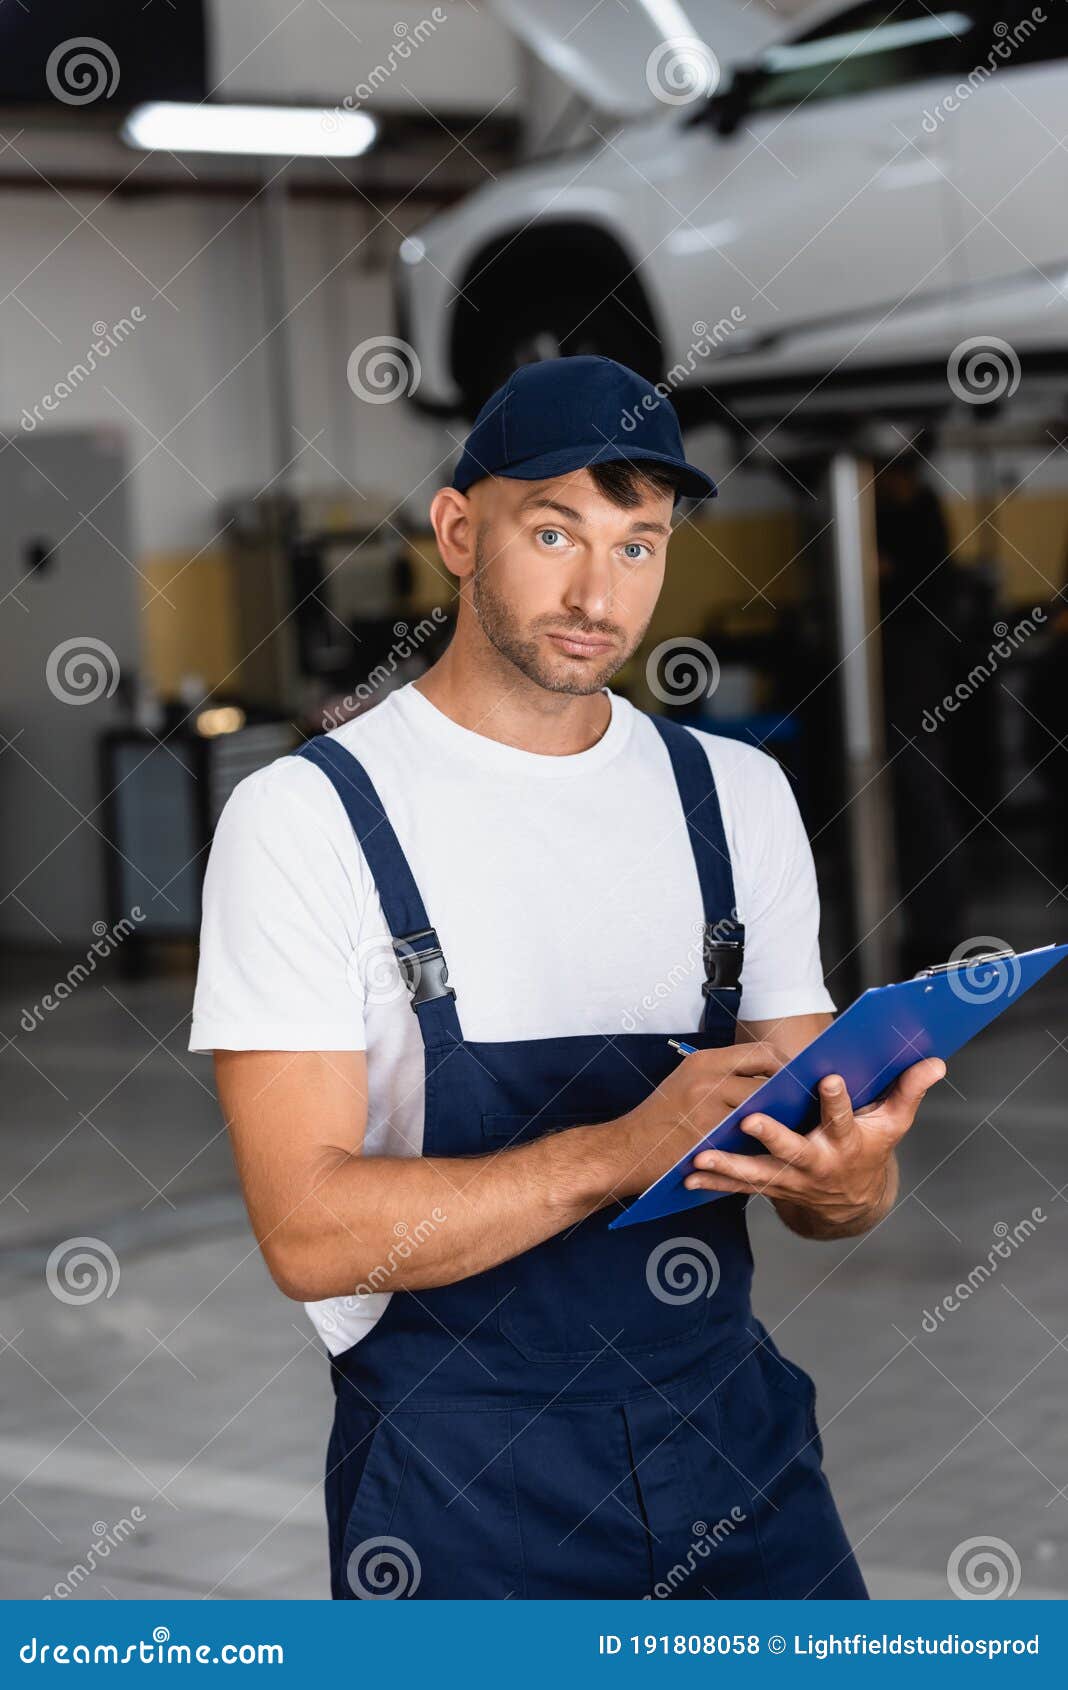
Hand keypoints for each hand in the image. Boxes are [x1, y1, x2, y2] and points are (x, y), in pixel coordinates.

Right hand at [607, 1042, 781, 1199]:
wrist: (627, 1149)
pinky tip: (769, 1146)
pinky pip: (749, 1137)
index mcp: (705, 1060)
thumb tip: (770, 1080)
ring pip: (764, 1108)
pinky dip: (762, 1140)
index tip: (795, 1079)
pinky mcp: (711, 1138)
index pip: (761, 1052)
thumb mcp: (689, 1083)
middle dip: (790, 1091)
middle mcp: (708, 1079)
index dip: (785, 1065)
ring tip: (790, 1126)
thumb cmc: (660, 1119)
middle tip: (800, 1105)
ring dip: (781, 1117)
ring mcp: (710, 1108)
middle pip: (770, 1077)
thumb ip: (724, 1077)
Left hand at [682, 1056, 946, 1233]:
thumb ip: (907, 1091)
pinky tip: (689, 1177)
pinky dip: (715, 1182)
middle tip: (751, 1120)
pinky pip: (740, 1187)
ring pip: (758, 1173)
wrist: (852, 1202)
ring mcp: (791, 1179)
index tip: (828, 1079)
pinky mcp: (771, 1188)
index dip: (837, 1100)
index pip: (843, 1118)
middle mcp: (817, 1162)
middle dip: (773, 1137)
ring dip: (728, 1166)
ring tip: (701, 1157)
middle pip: (794, 1149)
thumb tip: (934, 1062)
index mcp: (846, 1141)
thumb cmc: (869, 1148)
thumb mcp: (892, 1123)